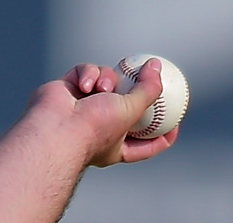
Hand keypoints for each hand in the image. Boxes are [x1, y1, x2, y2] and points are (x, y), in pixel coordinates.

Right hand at [38, 59, 180, 168]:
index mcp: (117, 147)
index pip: (146, 143)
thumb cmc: (94, 129)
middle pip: (126, 105)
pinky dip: (87, 75)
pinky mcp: (68, 89)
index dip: (163, 132)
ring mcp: (83, 108)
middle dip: (135, 91)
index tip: (177, 119)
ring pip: (107, 81)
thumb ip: (148, 90)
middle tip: (148, 76)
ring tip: (102, 88)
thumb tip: (157, 67)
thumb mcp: (131, 111)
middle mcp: (100, 128)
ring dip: (108, 79)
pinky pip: (86, 72)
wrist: (56, 126)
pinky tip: (85, 84)